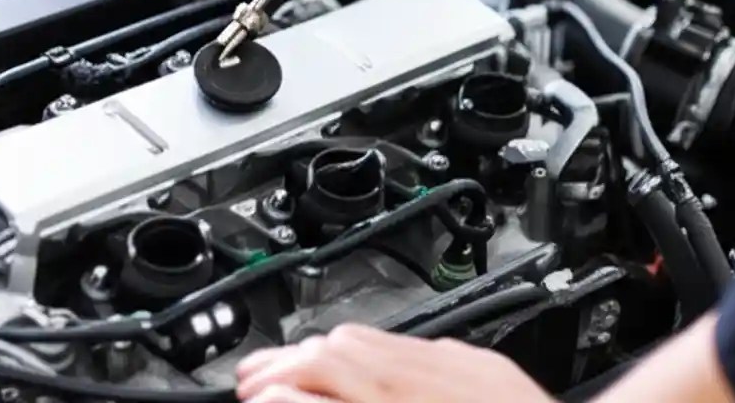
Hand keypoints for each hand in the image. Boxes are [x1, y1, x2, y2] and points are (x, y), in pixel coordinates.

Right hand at [235, 324, 553, 401]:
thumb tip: (289, 400)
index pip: (309, 384)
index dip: (269, 388)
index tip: (252, 396)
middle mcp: (421, 385)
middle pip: (331, 352)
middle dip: (282, 363)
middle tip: (254, 381)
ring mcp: (454, 367)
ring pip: (366, 337)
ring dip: (323, 351)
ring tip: (297, 368)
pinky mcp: (482, 361)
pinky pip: (412, 342)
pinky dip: (374, 351)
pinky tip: (364, 365)